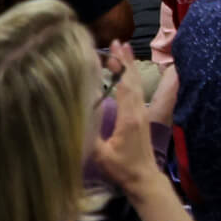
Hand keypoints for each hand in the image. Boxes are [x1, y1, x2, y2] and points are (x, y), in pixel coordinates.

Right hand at [90, 62, 175, 203]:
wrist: (144, 179)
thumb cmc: (122, 169)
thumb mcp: (102, 156)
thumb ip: (90, 136)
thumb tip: (77, 116)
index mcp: (129, 118)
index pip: (124, 86)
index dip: (118, 68)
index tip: (112, 50)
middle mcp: (138, 111)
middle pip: (132, 80)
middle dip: (124, 60)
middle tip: (117, 41)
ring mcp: (141, 113)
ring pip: (136, 84)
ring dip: (129, 66)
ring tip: (123, 49)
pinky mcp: (141, 117)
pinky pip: (136, 91)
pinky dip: (130, 78)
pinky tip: (126, 73)